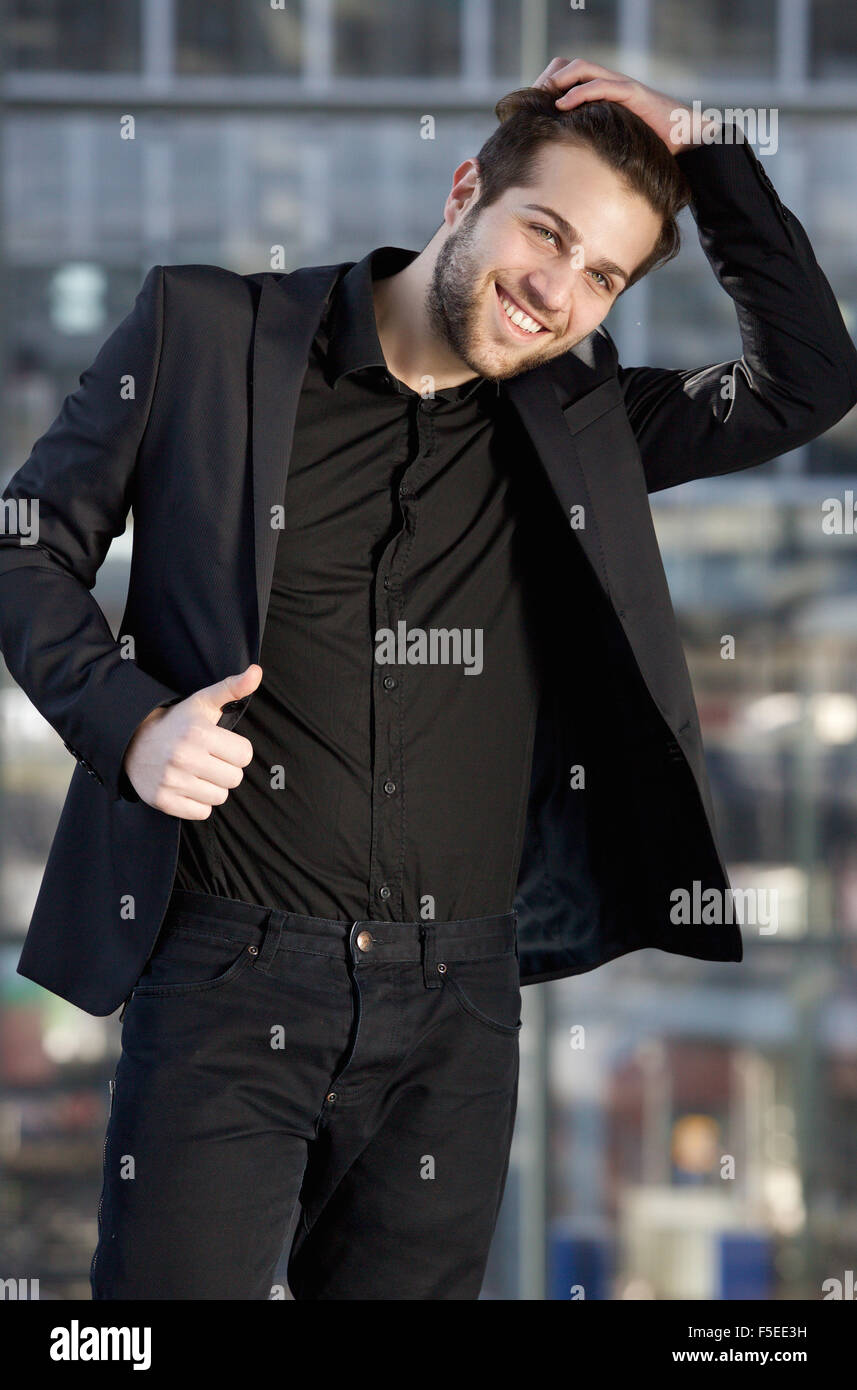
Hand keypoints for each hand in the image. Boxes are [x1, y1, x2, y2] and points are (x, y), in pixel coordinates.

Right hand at [122, 663, 262, 817]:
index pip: (244, 755)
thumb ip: (233, 688)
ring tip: (197, 772)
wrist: (133, 740)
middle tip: (208, 760)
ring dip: (212, 787)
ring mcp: (171, 780)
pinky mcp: (162, 800)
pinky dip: (198, 803)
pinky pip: (201, 812)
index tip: (220, 745)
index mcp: (199, 733)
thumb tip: (257, 672)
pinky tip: (187, 786)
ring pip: (219, 797)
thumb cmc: (177, 722)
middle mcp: (184, 757)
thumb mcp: (203, 702)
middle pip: (234, 778)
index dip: (235, 751)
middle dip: (226, 770)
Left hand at [532, 56, 720, 154]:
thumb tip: (566, 167)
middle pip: (570, 65)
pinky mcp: (631, 93)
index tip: (529, 107)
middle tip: (530, 101)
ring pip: (582, 68)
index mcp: (602, 94)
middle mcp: (609, 84)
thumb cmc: (650, 145)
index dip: (547, 86)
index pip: (568, 77)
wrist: (685, 139)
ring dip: (559, 80)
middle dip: (547, 79)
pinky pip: (601, 85)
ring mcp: (620, 85)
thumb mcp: (613, 144)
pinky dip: (579, 92)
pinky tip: (563, 105)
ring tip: (543, 97)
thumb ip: (592, 145)